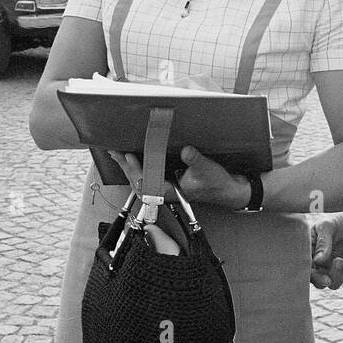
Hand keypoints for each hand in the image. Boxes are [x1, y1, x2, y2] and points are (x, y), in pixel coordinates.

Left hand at [105, 146, 250, 209]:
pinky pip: (148, 177)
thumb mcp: (207, 169)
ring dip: (129, 169)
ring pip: (142, 181)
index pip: (147, 183)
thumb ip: (195, 159)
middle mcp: (166, 191)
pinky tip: (133, 159)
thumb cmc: (217, 183)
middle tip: (114, 153)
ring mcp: (166, 188)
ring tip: (118, 155)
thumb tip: (186, 150)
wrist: (228, 191)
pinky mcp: (169, 182)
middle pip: (139, 182)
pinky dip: (138, 168)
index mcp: (172, 191)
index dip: (136, 170)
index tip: (129, 157)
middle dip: (126, 168)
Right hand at [309, 212, 342, 288]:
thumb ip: (323, 243)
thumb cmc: (335, 221)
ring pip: (334, 284)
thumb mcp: (327, 227)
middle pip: (319, 283)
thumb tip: (318, 261)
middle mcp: (317, 265)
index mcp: (308, 254)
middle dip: (330, 276)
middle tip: (339, 261)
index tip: (325, 274)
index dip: (313, 276)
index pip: (306, 271)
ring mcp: (331, 270)